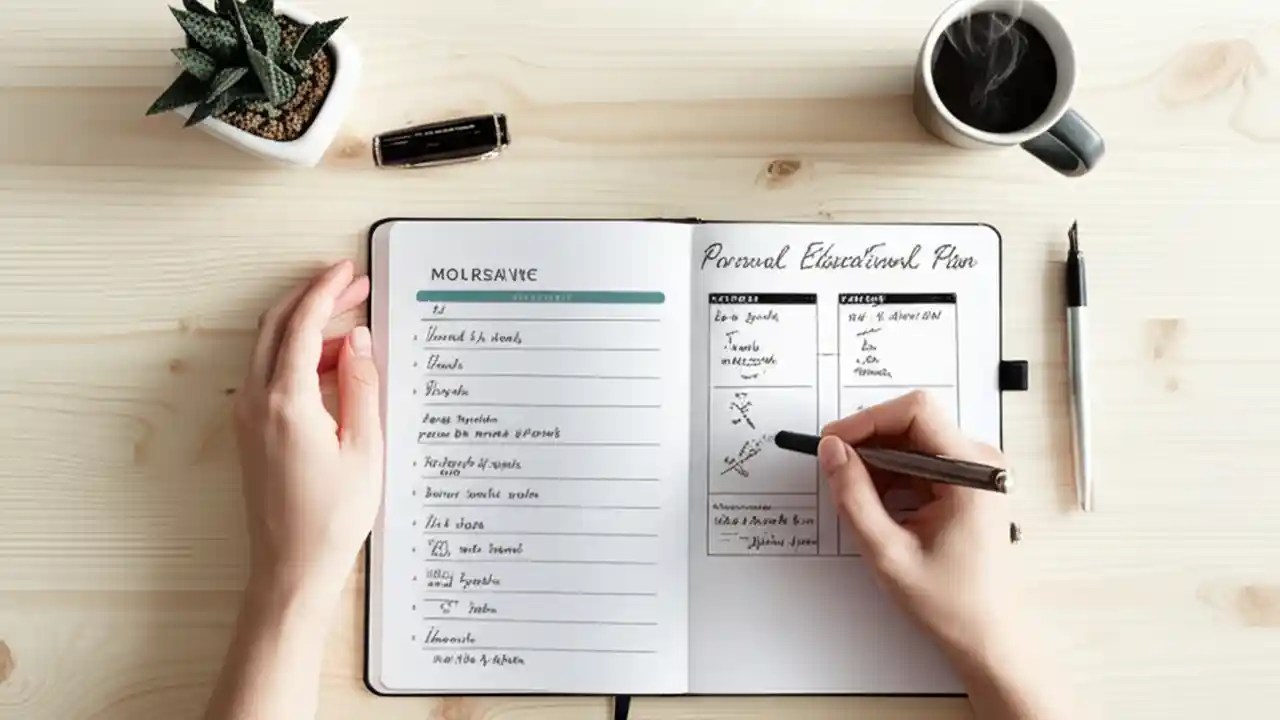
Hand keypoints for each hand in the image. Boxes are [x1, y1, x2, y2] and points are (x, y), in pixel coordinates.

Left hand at [233, 260, 382, 601]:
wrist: (292, 568)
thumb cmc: (332, 517)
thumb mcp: (364, 448)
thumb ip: (360, 386)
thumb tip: (358, 339)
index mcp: (287, 402)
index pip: (301, 326)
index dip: (324, 291)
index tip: (347, 271)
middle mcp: (257, 402)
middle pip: (276, 327)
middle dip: (312, 298)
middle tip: (351, 285)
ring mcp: (249, 417)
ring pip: (271, 349)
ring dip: (307, 328)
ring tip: (353, 324)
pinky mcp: (252, 431)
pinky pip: (272, 375)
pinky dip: (299, 356)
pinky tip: (334, 365)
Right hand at [818, 390, 1016, 666]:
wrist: (988, 637)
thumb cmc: (952, 602)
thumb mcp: (888, 552)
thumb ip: (854, 497)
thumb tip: (832, 452)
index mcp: (972, 473)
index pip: (916, 412)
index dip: (868, 419)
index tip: (835, 442)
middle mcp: (980, 462)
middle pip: (912, 423)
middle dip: (867, 442)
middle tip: (836, 471)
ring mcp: (975, 472)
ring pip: (912, 441)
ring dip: (877, 461)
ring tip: (859, 500)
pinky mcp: (966, 483)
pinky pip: (920, 461)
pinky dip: (891, 475)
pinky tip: (878, 506)